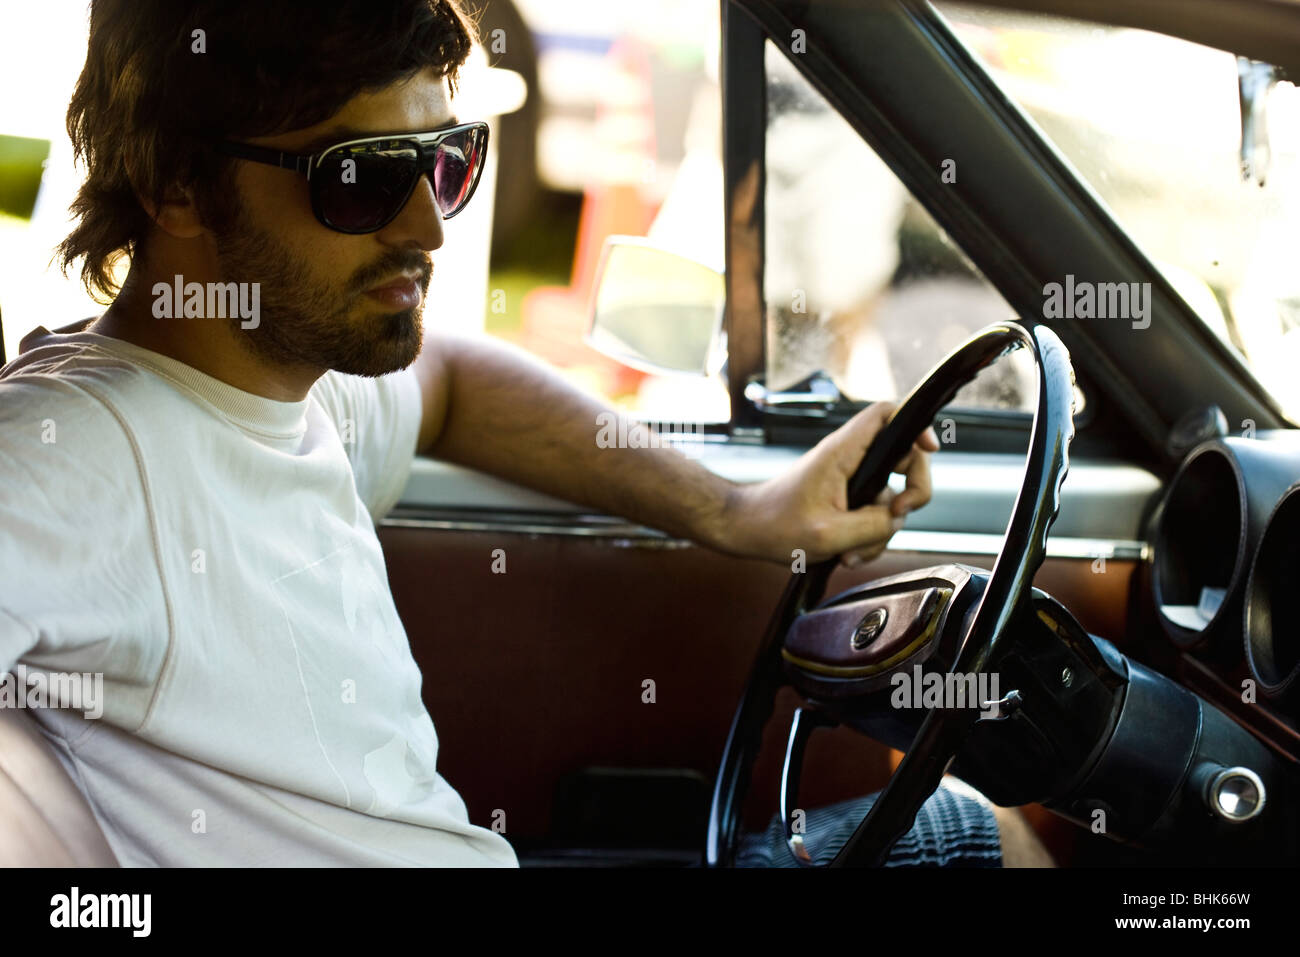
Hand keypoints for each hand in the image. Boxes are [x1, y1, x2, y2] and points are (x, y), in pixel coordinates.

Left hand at [720, 402, 937, 566]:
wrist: (746, 531)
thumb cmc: (775, 525)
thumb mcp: (828, 534)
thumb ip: (872, 526)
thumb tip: (897, 519)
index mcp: (843, 452)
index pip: (886, 415)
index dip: (915, 424)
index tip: (930, 448)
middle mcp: (849, 460)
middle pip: (904, 458)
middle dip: (910, 493)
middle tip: (896, 515)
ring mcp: (849, 480)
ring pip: (889, 497)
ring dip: (879, 530)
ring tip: (849, 552)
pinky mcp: (846, 499)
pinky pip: (873, 516)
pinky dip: (867, 538)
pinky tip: (846, 555)